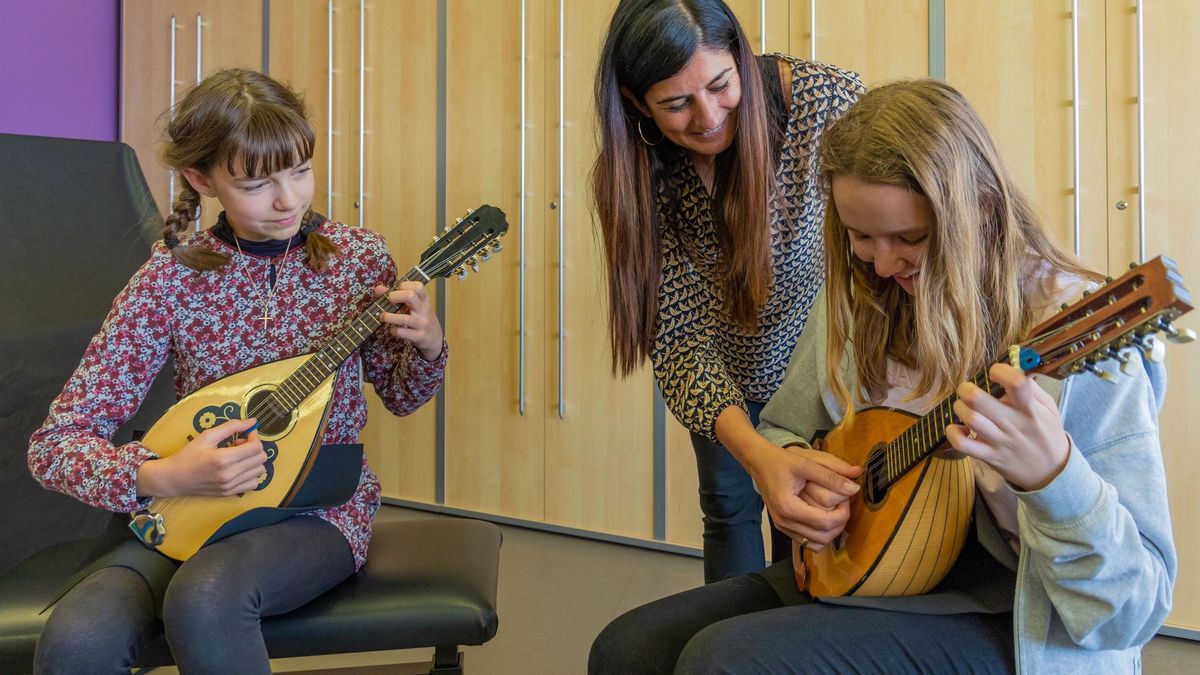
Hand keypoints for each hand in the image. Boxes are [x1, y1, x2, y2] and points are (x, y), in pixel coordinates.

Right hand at [136, 417, 267, 496]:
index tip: (246, 433)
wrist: (174, 478)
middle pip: (261, 459)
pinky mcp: (230, 493)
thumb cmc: (188, 455)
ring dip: (253, 460)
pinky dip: (250, 474)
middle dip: (254, 447)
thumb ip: (231, 427)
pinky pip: (253, 483)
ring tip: (238, 456)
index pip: (256, 447)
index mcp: (223, 459)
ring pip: (259, 471)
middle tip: (239, 444)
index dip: (254, 436)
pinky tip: (239, 468)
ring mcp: (230, 486)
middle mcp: (229, 475)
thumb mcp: (207, 436)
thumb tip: (252, 421)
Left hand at [376, 282, 443, 360]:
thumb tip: (378, 289)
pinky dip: (394, 330)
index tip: (397, 290)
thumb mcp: (414, 306)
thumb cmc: (420, 318)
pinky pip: (403, 332)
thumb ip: (397, 296)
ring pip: (404, 318)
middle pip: (410, 296)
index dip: (404, 285)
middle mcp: (424, 310)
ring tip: (382, 317)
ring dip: (389, 317)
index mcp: (424, 300)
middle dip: (395, 296)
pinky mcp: (419, 336)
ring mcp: (422, 323)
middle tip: (389, 301)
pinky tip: (392, 329)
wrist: (434, 338)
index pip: (418, 286)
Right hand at [746, 444, 861, 551]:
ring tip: (834, 512)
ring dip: (831, 531)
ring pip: (816, 544)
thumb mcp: (806, 463)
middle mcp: (784, 521)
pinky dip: (820, 534)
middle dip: (839, 523)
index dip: (843, 514)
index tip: (847, 498)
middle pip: (823, 537)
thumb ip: (831, 476)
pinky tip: (823, 518)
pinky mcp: (783, 527)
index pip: (825, 523)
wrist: (759, 462)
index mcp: (788, 507)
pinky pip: (807, 542)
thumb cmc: (780, 461)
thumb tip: (854, 488)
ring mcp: (782, 526)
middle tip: (843, 504)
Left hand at [946, 363, 1069, 490]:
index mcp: (1029, 409)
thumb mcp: (1048, 408)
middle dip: (966, 388)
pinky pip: (962, 444)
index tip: (995, 372)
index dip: (1000, 371)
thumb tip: (1013, 367)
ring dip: (959, 408)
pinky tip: (958, 428)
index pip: (1016, 383)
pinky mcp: (989, 456)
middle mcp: (1013, 424)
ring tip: (964, 407)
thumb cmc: (1046, 434)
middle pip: (978, 399)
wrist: (1051, 472)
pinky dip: (953, 433)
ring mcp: (999, 441)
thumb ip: (1031, 388)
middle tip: (968, 390)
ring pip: (969, 418)